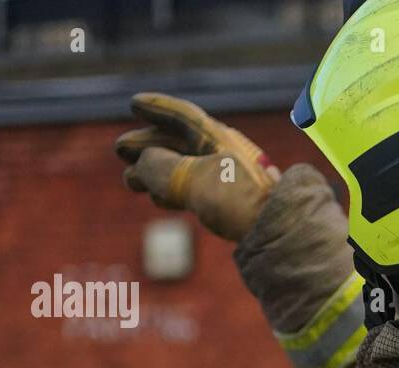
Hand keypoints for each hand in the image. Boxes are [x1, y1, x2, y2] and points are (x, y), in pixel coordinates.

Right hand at [115, 92, 281, 241]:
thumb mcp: (192, 180)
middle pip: (180, 144)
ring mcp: (229, 180)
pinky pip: (196, 190)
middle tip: (120, 150)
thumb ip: (160, 168)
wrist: (278, 232)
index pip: (184, 118)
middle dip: (149, 146)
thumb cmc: (237, 201)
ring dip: (156, 173)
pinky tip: (159, 200)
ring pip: (185, 169)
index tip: (133, 103)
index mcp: (219, 139)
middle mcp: (224, 155)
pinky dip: (174, 192)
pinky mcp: (231, 204)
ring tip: (130, 181)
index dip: (158, 109)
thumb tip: (143, 164)